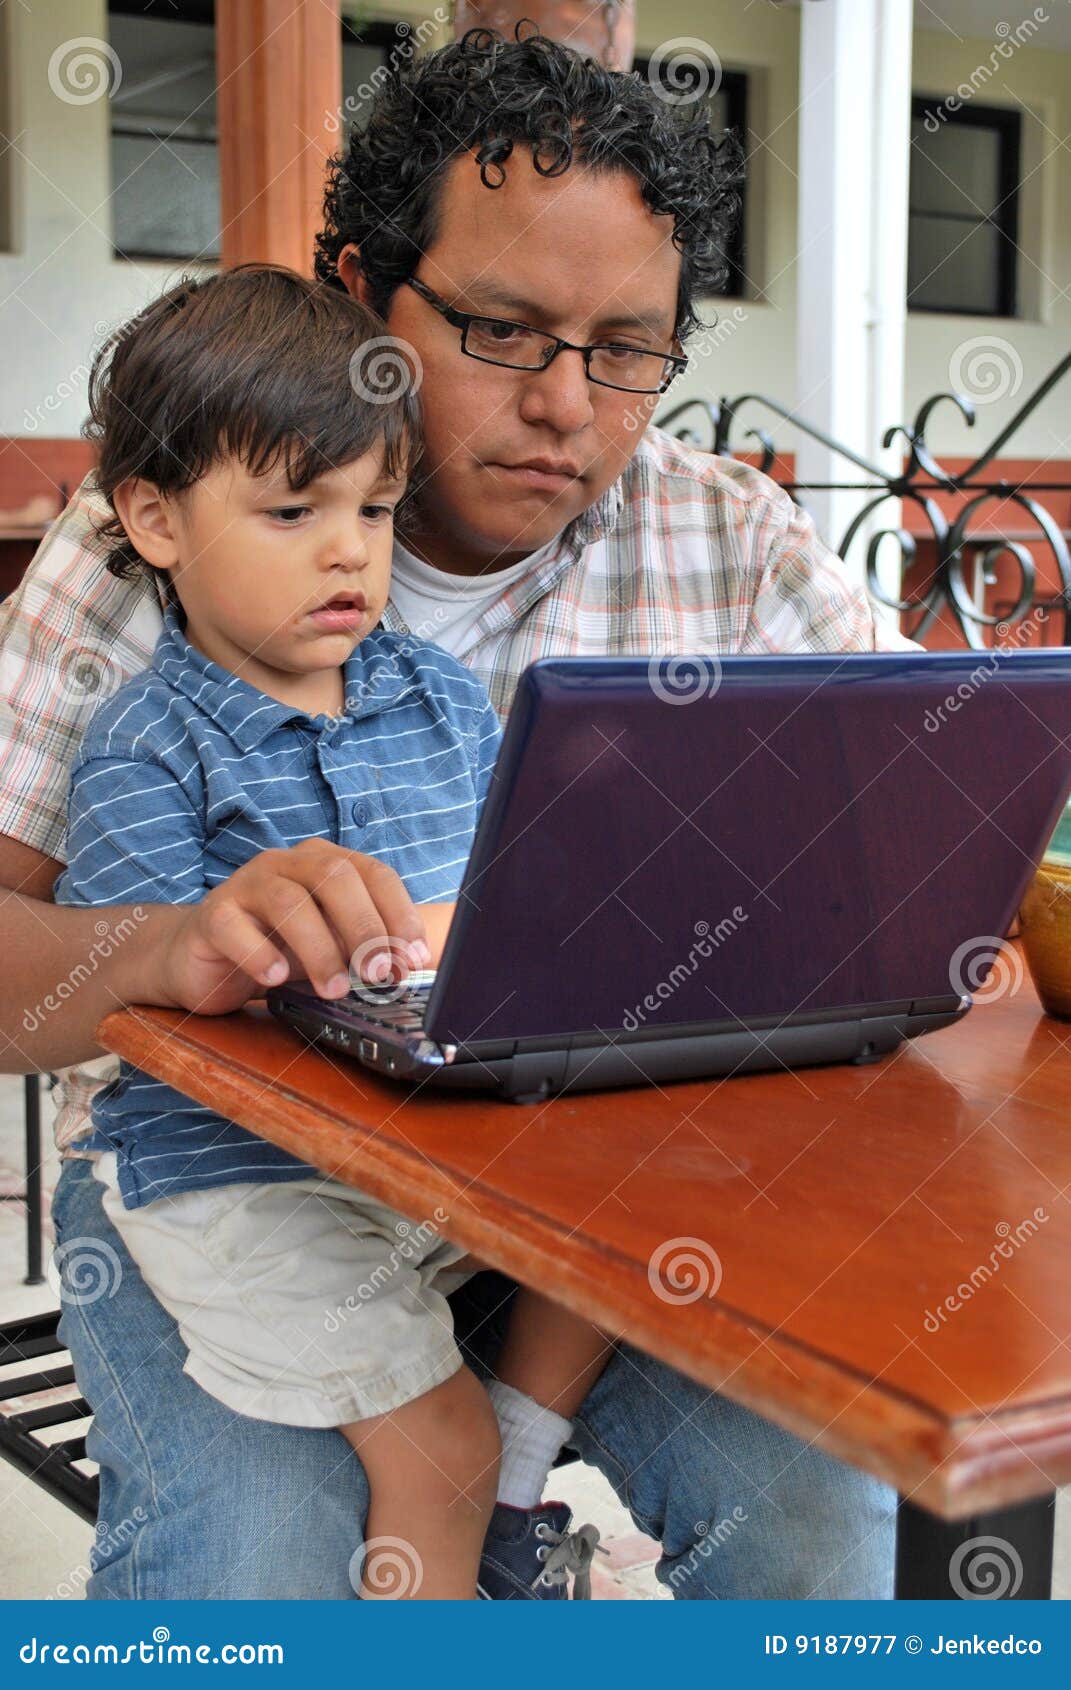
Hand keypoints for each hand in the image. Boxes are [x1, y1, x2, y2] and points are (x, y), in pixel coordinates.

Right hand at [155, 839, 429, 1015]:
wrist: (202, 957)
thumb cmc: (277, 948)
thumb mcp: (330, 946)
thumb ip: (365, 948)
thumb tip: (409, 967)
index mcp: (326, 863)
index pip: (375, 874)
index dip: (399, 914)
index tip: (414, 957)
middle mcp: (288, 864)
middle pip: (334, 877)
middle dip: (364, 927)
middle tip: (378, 974)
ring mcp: (247, 884)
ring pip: (288, 901)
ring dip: (318, 949)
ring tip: (335, 989)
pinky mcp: (213, 914)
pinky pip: (234, 925)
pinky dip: (259, 953)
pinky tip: (276, 978)